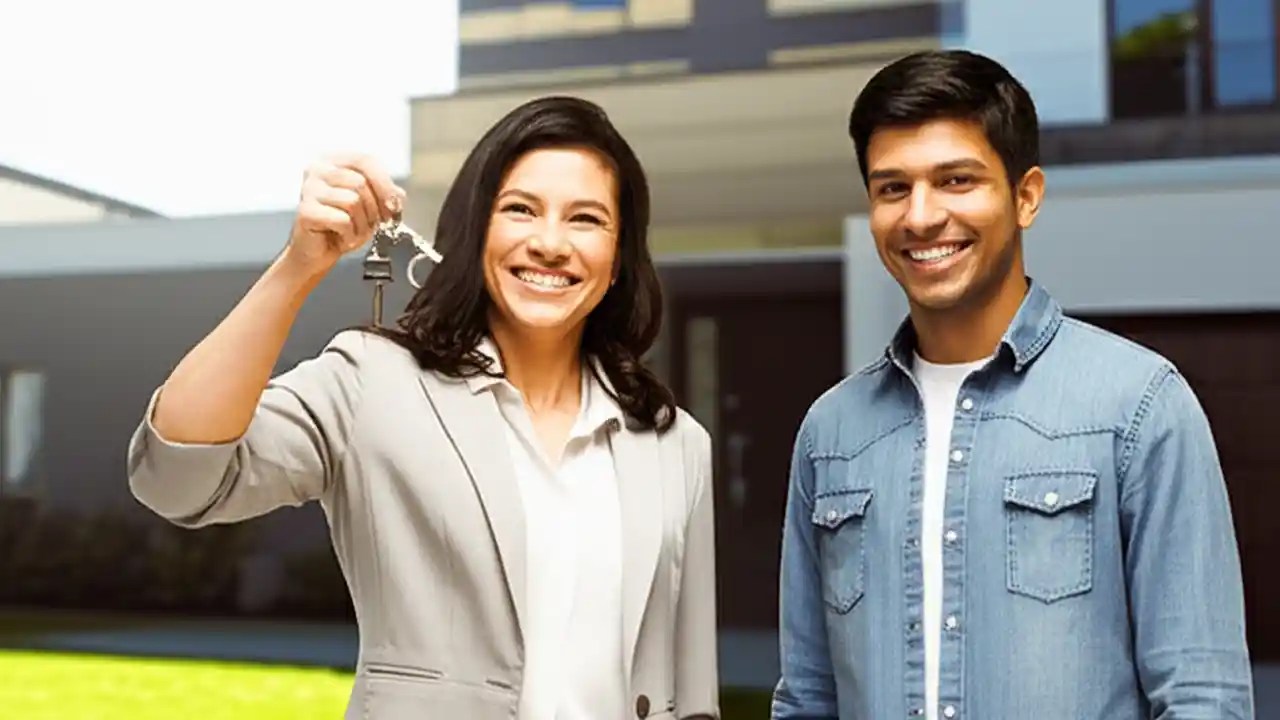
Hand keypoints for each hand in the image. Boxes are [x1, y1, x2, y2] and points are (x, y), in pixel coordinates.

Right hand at [284, 154, 404, 275]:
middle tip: (372, 225)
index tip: (394, 205)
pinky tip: (343, 238)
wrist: (318, 252)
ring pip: (352, 200)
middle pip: (360, 182)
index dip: (385, 183)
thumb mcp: (370, 206)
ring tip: (355, 232)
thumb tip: (398, 195)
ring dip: (362, 224)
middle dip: (374, 209)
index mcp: (334, 161)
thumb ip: (385, 194)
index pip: (365, 160)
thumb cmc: (343, 226)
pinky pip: (342, 220)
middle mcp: (318, 170)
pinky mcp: (306, 211)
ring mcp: (309, 189)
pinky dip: (350, 234)